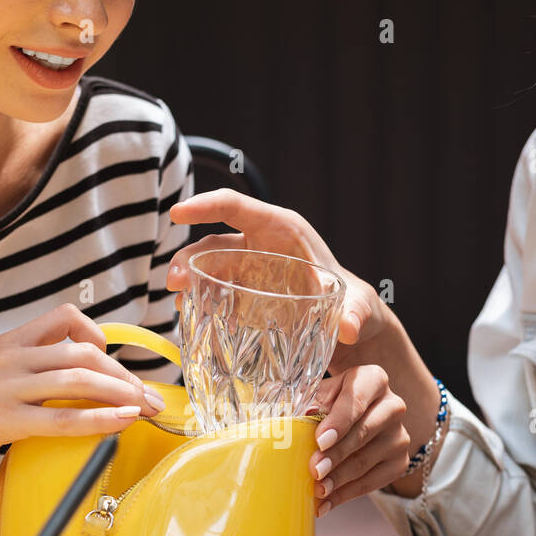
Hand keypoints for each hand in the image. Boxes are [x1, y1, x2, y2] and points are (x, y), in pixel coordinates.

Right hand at [0, 304, 162, 474]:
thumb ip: (19, 372)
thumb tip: (57, 385)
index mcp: (9, 343)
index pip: (67, 318)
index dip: (100, 337)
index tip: (117, 363)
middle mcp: (12, 357)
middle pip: (85, 352)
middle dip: (125, 375)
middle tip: (152, 398)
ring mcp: (6, 387)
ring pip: (79, 379)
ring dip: (122, 395)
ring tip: (148, 410)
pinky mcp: (1, 420)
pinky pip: (60, 418)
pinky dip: (98, 420)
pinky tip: (122, 424)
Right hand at [167, 189, 384, 353]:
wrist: (346, 322)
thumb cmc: (354, 301)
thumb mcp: (360, 304)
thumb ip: (356, 312)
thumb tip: (349, 330)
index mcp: (282, 230)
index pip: (236, 207)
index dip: (205, 206)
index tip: (177, 213)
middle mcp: (259, 245)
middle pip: (214, 243)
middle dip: (189, 259)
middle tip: (175, 283)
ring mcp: (248, 271)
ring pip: (209, 269)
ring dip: (189, 283)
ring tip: (178, 305)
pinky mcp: (243, 297)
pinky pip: (215, 296)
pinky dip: (200, 305)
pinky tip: (191, 319)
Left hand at [305, 365, 408, 514]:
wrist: (359, 416)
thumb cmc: (333, 402)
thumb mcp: (322, 394)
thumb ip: (311, 402)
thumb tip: (301, 417)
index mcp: (373, 380)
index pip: (356, 401)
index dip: (338, 422)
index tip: (320, 441)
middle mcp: (393, 406)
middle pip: (362, 434)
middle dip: (335, 456)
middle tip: (314, 471)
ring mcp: (400, 436)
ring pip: (366, 461)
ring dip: (338, 480)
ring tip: (317, 491)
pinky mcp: (400, 462)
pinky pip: (372, 482)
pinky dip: (346, 494)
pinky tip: (327, 503)